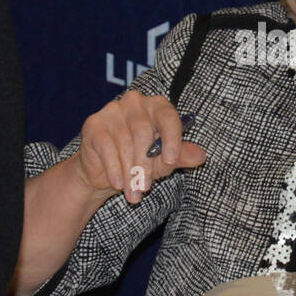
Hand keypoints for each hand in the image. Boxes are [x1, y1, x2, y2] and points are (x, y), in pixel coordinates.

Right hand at [72, 91, 205, 204]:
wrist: (105, 173)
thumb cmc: (139, 162)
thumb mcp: (163, 162)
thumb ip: (180, 156)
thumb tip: (200, 156)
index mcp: (157, 106)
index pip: (168, 116)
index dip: (172, 138)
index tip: (171, 161)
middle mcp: (135, 102)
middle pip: (143, 132)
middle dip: (145, 165)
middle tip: (145, 188)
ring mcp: (112, 111)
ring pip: (124, 143)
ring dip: (129, 172)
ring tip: (133, 192)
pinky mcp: (94, 124)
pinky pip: (107, 147)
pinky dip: (114, 169)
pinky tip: (118, 183)